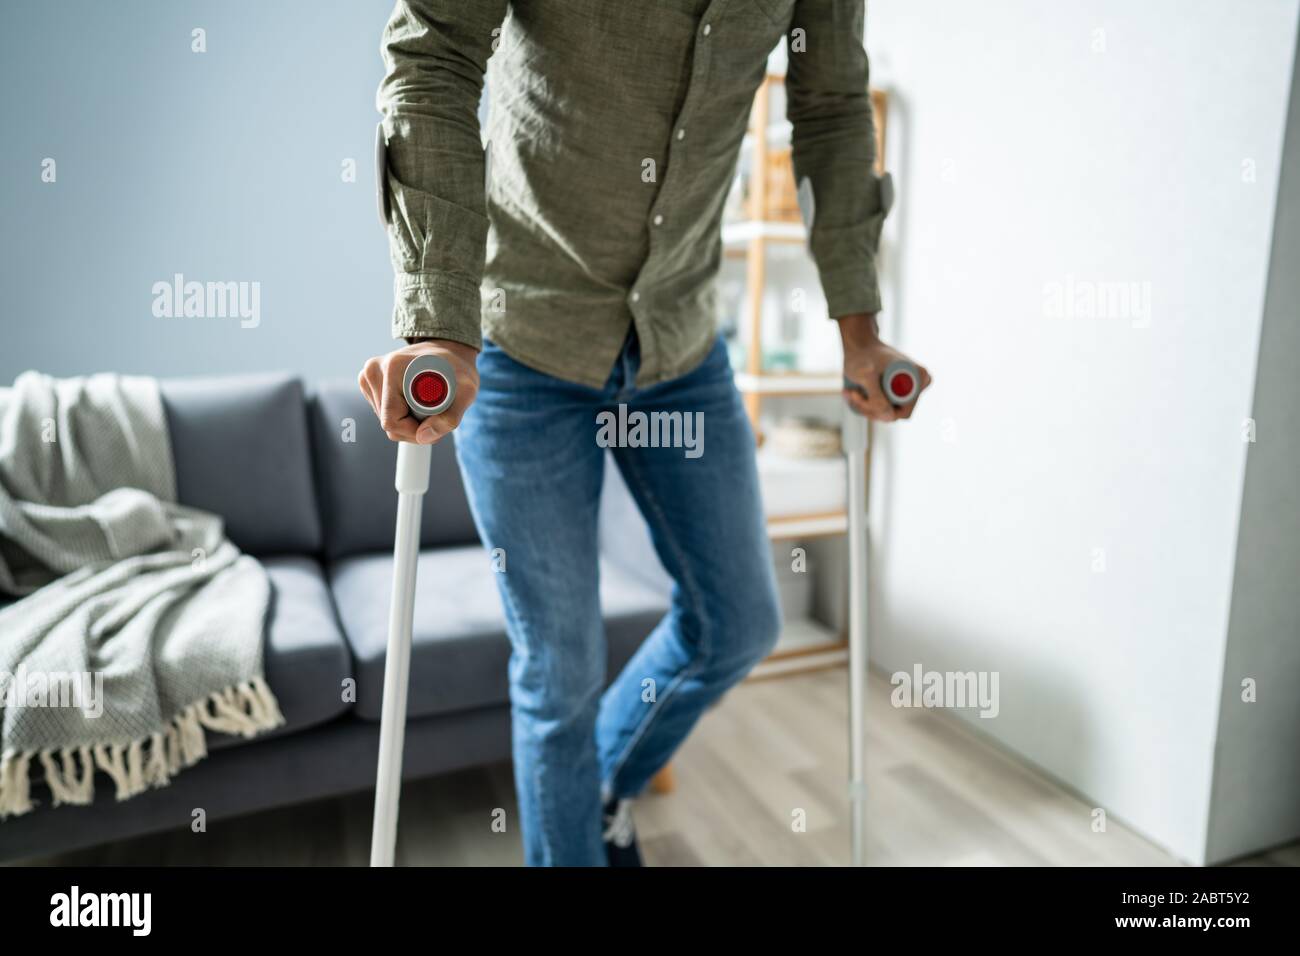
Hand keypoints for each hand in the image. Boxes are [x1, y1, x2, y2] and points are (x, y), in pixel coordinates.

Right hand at [358, 339, 478, 443]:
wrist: (448, 351)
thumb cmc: (458, 369)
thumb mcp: (466, 391)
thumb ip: (450, 417)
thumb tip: (423, 437)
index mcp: (393, 369)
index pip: (392, 421)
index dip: (415, 431)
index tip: (434, 422)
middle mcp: (374, 370)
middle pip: (387, 423)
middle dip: (413, 427)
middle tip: (434, 413)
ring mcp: (368, 375)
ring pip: (385, 420)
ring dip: (407, 421)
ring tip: (425, 404)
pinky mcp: (368, 381)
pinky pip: (383, 412)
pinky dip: (401, 414)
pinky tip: (413, 400)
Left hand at [837, 312, 931, 421]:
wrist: (859, 343)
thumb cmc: (863, 355)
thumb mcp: (867, 376)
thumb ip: (877, 398)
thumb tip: (892, 418)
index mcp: (920, 378)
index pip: (903, 412)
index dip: (879, 410)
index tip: (859, 396)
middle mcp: (918, 386)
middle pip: (893, 414)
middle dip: (870, 408)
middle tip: (852, 394)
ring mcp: (908, 390)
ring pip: (885, 413)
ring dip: (865, 406)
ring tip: (850, 391)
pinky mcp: (897, 392)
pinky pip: (882, 409)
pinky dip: (866, 404)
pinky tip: (852, 392)